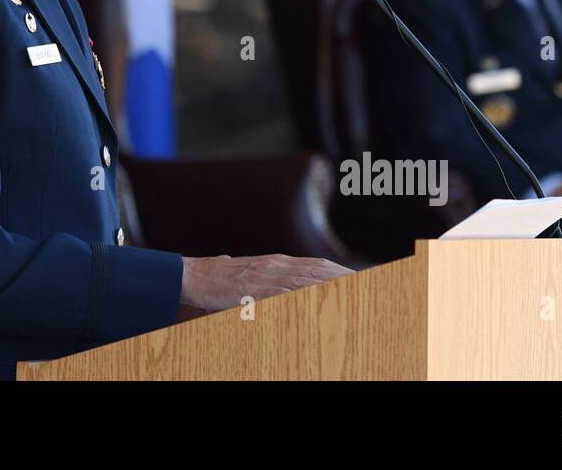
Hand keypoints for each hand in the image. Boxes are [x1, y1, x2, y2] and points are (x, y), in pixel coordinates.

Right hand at [179, 254, 352, 311]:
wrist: (191, 276)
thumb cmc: (213, 279)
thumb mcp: (242, 276)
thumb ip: (254, 275)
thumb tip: (254, 276)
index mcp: (276, 263)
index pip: (316, 266)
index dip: (339, 272)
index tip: (358, 278)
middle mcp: (277, 265)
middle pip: (321, 270)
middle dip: (347, 277)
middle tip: (371, 284)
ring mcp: (270, 275)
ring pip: (311, 279)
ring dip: (336, 285)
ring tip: (358, 290)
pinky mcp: (260, 287)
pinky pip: (291, 292)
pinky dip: (311, 295)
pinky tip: (325, 299)